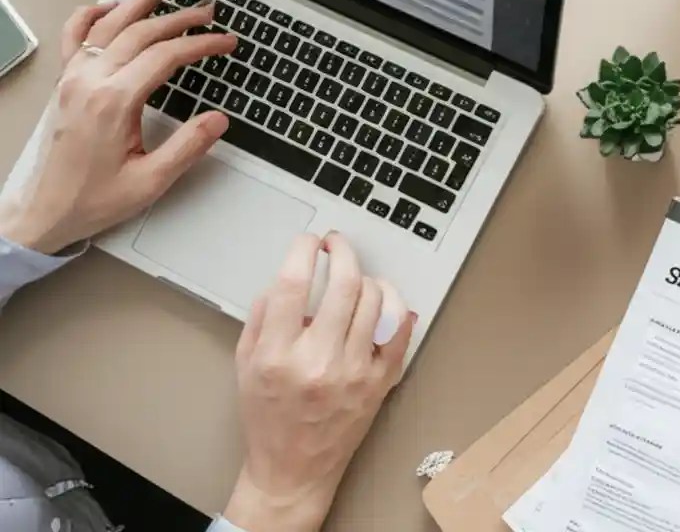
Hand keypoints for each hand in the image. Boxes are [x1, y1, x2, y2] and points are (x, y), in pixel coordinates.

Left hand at [0, 0, 235, 253]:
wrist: (50, 210)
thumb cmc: (95, 198)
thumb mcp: (151, 181)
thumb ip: (188, 147)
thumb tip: (218, 118)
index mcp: (113, 102)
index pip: (165, 57)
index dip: (201, 45)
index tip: (225, 42)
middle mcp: (90, 82)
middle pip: (140, 31)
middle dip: (180, 16)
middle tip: (209, 10)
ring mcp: (75, 78)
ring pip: (110, 23)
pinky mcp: (67, 82)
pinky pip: (76, 35)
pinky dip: (95, 13)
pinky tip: (115, 6)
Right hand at [225, 233, 414, 531]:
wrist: (294, 469)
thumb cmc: (268, 418)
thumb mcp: (245, 366)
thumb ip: (262, 318)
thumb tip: (284, 278)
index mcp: (279, 355)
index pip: (294, 285)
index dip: (303, 251)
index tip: (309, 242)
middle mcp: (319, 361)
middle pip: (344, 285)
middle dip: (342, 252)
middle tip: (337, 246)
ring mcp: (356, 372)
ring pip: (377, 301)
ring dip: (368, 278)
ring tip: (357, 279)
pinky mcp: (381, 383)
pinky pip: (401, 331)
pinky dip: (396, 308)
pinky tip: (383, 303)